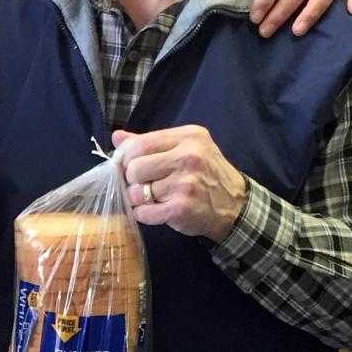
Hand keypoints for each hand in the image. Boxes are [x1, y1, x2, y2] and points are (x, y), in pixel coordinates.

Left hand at [114, 125, 246, 242]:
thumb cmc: (205, 174)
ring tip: (152, 198)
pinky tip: (154, 211)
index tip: (129, 166)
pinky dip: (143, 214)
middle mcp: (188, 157)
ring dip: (138, 199)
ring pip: (138, 192)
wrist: (235, 205)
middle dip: (133, 179)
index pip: (140, 144)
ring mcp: (186, 184)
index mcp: (188, 137)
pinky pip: (144, 212)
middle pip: (135, 167)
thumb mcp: (185, 148)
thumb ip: (151, 142)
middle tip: (143, 184)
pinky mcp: (181, 208)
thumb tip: (117, 137)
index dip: (127, 157)